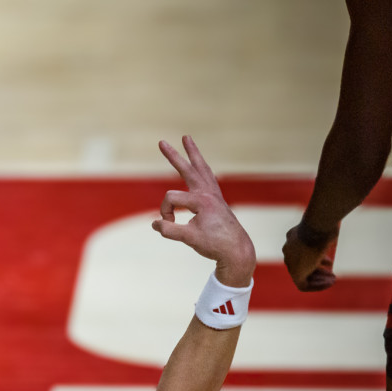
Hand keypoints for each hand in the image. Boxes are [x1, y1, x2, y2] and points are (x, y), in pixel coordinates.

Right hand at [152, 136, 255, 286]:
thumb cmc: (214, 245)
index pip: (171, 199)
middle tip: (162, 142)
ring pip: (201, 168)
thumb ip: (169, 230)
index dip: (165, 214)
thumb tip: (154, 223)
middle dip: (173, 156)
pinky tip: (200, 165)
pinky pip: (207, 177)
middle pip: (187, 169)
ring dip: (193, 154)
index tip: (169, 225)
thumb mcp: (189, 239)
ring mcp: (214, 194)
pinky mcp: (217, 199)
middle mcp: (208, 193)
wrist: (236, 250)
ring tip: (187, 138)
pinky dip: (202, 168)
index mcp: (202, 200)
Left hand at [283, 223, 337, 291]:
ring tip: (333, 279)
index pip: (302, 253)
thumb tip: (330, 238)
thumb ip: (324, 235)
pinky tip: (329, 283)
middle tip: (331, 274)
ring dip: (319, 279)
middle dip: (318, 271)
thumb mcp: (324, 229)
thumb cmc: (324, 226)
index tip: (329, 264)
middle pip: (302, 265)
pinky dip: (316, 285)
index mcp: (292, 239)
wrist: (316, 228)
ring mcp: (290, 262)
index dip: (317, 260)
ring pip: (303, 275)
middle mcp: (288, 251)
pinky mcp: (295, 273)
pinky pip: (303, 284)